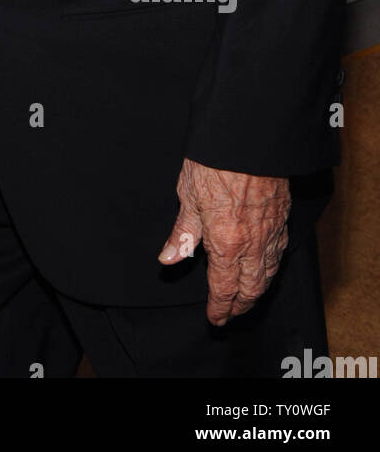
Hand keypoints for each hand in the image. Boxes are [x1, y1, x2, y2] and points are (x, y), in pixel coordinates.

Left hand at [158, 158, 290, 324]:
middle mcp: (253, 242)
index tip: (215, 318)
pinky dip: (271, 266)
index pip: (223, 287)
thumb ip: (182, 232)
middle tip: (230, 314)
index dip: (219, 307)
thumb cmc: (213, 160)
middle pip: (251, 288)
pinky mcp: (283, 215)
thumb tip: (168, 259)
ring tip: (247, 297)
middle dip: (241, 306)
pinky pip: (279, 251)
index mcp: (226, 241)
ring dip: (258, 289)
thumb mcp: (188, 195)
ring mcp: (272, 229)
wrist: (248, 133)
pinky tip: (266, 265)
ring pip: (269, 272)